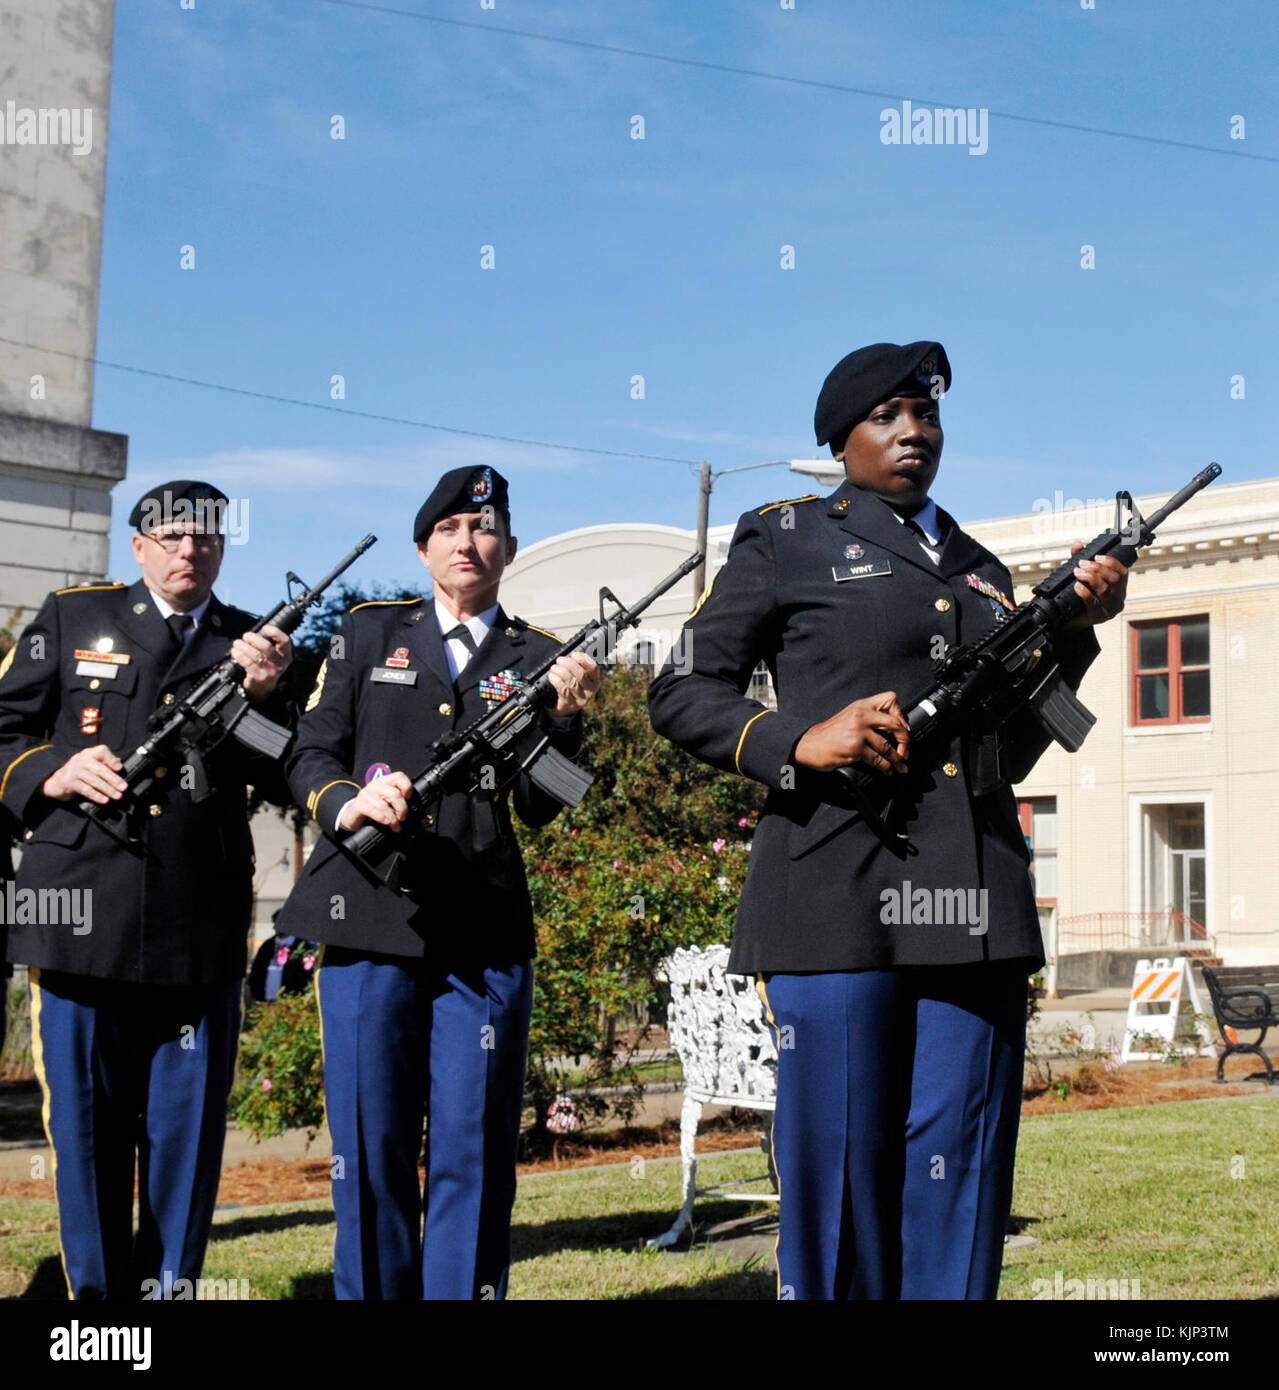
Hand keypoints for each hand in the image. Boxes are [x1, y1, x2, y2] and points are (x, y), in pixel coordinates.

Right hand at [42, 745, 126, 803]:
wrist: (55, 782)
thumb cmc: (77, 774)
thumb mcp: (90, 765)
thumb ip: (104, 763)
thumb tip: (119, 765)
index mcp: (88, 754)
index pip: (102, 750)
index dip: (111, 759)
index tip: (120, 768)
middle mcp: (80, 760)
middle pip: (100, 768)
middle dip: (114, 779)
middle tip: (123, 787)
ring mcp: (73, 771)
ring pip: (94, 780)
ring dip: (107, 789)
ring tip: (117, 795)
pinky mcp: (68, 782)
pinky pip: (85, 789)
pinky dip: (96, 795)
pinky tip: (104, 800)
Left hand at [233, 624, 291, 700]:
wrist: (262, 688)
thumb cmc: (266, 667)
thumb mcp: (273, 657)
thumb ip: (268, 645)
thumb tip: (254, 633)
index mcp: (285, 656)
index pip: (284, 641)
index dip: (275, 632)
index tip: (264, 628)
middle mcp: (279, 664)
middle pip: (266, 647)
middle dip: (253, 638)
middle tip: (246, 636)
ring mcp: (269, 671)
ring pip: (255, 654)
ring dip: (243, 646)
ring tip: (237, 643)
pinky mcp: (258, 677)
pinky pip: (247, 663)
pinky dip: (239, 655)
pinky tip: (235, 652)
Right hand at [337, 771, 412, 832]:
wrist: (352, 814)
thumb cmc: (372, 807)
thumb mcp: (386, 800)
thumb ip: (396, 800)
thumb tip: (413, 808)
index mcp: (384, 781)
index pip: (399, 776)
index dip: (407, 786)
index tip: (409, 798)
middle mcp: (375, 785)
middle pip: (394, 793)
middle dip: (402, 808)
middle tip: (402, 817)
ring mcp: (366, 794)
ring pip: (384, 805)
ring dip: (393, 818)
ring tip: (395, 825)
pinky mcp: (358, 805)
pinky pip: (373, 811)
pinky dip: (382, 818)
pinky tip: (386, 823)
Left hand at [546, 651, 600, 716]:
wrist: (564, 706)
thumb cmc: (572, 685)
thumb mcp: (578, 676)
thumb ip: (579, 664)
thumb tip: (575, 649)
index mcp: (595, 681)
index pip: (594, 668)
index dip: (584, 659)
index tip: (574, 655)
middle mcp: (591, 691)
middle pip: (581, 674)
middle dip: (569, 664)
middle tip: (559, 660)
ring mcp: (581, 699)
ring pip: (571, 682)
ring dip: (561, 672)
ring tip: (554, 668)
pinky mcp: (570, 704)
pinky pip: (563, 690)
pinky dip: (556, 681)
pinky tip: (552, 676)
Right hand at [794, 691, 909, 774]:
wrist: (808, 745)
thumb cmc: (828, 734)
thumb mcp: (848, 716)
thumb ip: (867, 717)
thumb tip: (890, 728)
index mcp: (861, 706)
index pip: (891, 699)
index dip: (900, 714)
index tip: (902, 728)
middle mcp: (861, 715)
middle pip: (895, 724)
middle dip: (905, 740)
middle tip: (905, 750)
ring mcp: (858, 732)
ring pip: (888, 746)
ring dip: (897, 759)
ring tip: (900, 766)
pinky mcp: (855, 748)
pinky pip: (878, 759)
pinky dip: (886, 768)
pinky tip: (886, 770)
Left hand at [1066, 545, 1129, 627]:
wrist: (1071, 620)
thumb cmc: (1079, 597)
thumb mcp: (1081, 576)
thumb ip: (1079, 559)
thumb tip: (1077, 545)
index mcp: (1118, 587)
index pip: (1123, 572)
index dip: (1111, 562)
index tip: (1097, 557)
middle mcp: (1118, 598)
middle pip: (1114, 579)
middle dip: (1097, 568)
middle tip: (1082, 564)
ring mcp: (1110, 609)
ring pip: (1105, 590)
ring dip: (1091, 578)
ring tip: (1078, 573)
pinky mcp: (1099, 618)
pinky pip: (1094, 604)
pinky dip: (1085, 593)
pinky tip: (1077, 586)